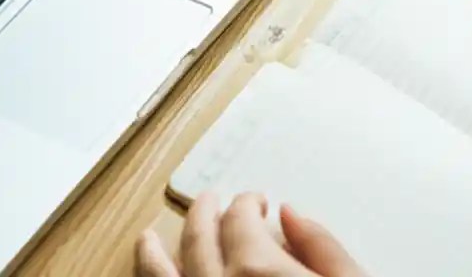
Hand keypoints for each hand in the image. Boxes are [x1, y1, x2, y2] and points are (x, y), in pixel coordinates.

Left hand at [136, 192, 365, 276]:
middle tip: (208, 201)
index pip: (241, 219)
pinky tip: (146, 275)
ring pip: (163, 276)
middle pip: (200, 240)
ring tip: (147, 239)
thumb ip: (325, 249)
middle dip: (204, 215)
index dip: (247, 204)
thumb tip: (294, 216)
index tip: (255, 201)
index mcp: (259, 270)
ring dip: (153, 254)